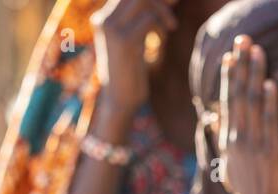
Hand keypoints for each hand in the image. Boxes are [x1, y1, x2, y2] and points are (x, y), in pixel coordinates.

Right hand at [91, 0, 176, 118]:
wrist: (119, 99)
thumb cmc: (130, 72)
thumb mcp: (133, 42)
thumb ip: (140, 21)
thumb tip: (162, 2)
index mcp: (103, 18)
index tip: (170, 1)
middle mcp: (103, 19)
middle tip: (174, 4)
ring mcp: (111, 29)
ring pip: (141, 0)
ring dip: (162, 11)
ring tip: (171, 26)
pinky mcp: (124, 41)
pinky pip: (148, 19)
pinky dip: (161, 25)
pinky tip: (163, 37)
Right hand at [218, 36, 277, 193]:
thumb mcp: (230, 165)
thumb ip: (221, 140)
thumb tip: (210, 119)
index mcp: (229, 141)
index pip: (227, 102)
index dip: (229, 77)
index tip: (231, 56)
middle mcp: (237, 139)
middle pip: (237, 95)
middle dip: (240, 66)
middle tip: (243, 41)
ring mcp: (252, 145)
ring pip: (251, 103)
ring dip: (255, 75)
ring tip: (258, 52)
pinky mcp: (269, 153)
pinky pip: (269, 122)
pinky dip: (269, 103)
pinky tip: (271, 84)